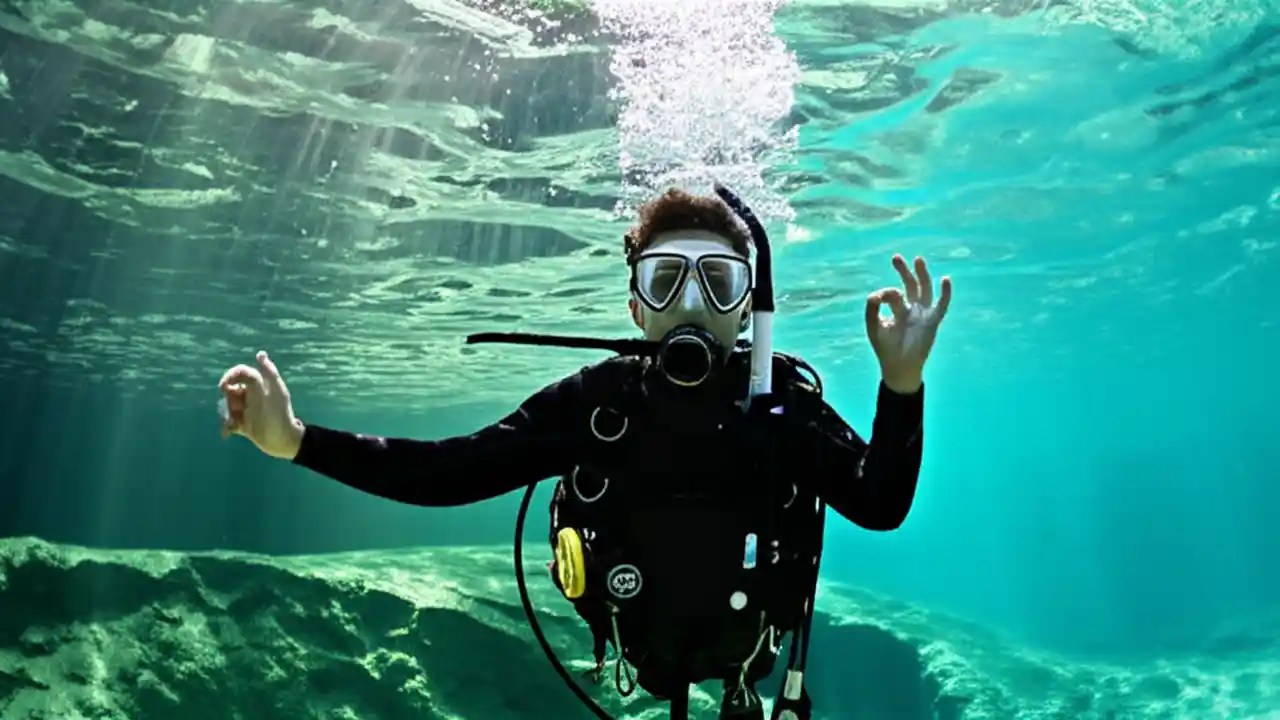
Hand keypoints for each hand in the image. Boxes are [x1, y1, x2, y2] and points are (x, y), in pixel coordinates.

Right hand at [217, 350, 304, 459]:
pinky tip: (228, 433)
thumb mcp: (272, 391)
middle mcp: (252, 395)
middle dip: (230, 401)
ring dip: (227, 415)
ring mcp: (247, 410)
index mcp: (260, 384)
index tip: (223, 387)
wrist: (282, 440)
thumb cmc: (278, 413)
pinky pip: (229, 422)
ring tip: (236, 424)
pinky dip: (227, 426)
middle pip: (230, 391)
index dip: (229, 377)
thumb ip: (265, 373)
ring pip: (228, 407)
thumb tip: (261, 354)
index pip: (240, 372)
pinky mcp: (244, 424)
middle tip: (238, 411)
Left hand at [865, 255, 951, 394]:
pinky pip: (941, 305)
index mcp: (897, 309)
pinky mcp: (932, 322)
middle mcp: (912, 308)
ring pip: (925, 290)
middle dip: (904, 271)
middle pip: (910, 285)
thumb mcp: (874, 327)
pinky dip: (945, 293)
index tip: (877, 299)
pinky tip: (945, 279)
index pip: (892, 293)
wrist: (898, 367)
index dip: (884, 293)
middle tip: (895, 257)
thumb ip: (871, 310)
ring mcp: (923, 314)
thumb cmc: (885, 348)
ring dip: (922, 275)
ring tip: (918, 259)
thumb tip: (874, 294)